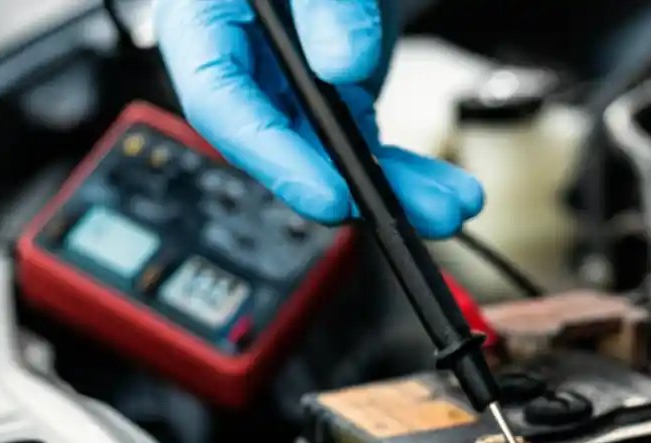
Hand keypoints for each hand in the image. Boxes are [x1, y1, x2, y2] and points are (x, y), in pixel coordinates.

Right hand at [154, 0, 482, 235]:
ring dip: (391, 189)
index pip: (221, 105)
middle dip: (348, 186)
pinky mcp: (334, 100)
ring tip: (446, 209)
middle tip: (395, 213)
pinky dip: (404, 172)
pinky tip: (444, 193)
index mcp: (203, 24)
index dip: (274, 158)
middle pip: (283, 146)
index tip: (330, 194)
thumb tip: (343, 65)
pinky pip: (364, 145)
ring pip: (333, 157)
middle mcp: (244, 66)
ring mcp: (292, 89)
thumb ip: (327, 4)